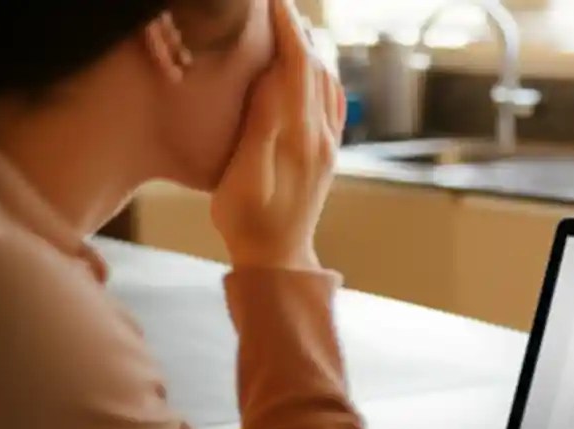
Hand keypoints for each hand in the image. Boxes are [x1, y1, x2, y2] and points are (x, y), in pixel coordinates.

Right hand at [211, 0, 345, 269]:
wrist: (278, 257)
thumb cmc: (248, 221)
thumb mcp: (243, 178)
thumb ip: (259, 128)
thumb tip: (272, 82)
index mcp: (300, 136)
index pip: (298, 67)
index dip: (287, 30)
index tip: (274, 1)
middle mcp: (321, 135)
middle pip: (316, 68)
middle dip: (298, 31)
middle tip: (278, 3)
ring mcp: (327, 144)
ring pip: (327, 82)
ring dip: (311, 49)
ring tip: (291, 24)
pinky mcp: (325, 153)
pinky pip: (330, 101)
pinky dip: (320, 73)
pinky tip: (310, 66)